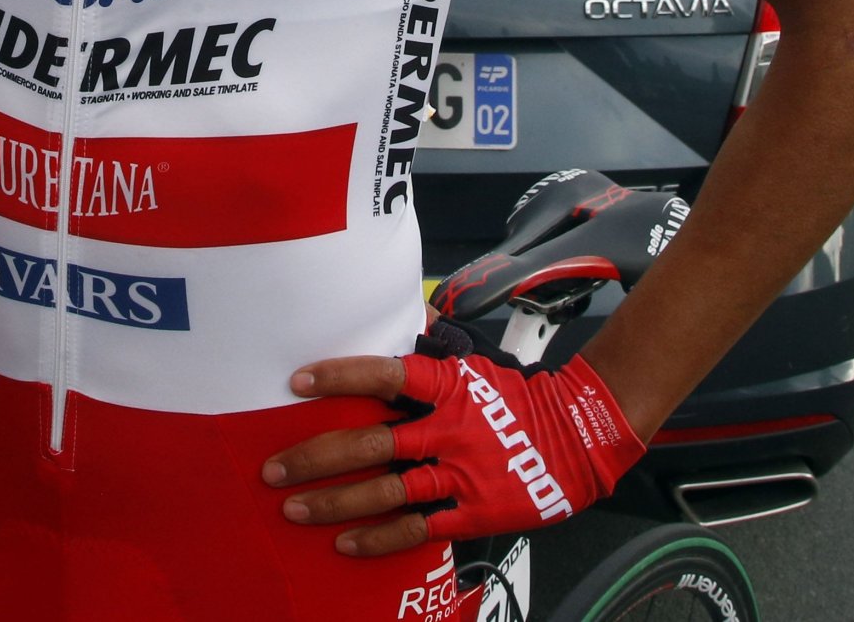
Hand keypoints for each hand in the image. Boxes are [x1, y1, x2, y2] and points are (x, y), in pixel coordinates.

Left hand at [261, 333, 645, 554]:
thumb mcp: (476, 363)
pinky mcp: (472, 512)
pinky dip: (378, 538)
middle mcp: (447, 429)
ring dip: (334, 503)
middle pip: (369, 443)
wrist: (580, 438)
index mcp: (446, 386)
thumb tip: (404, 309)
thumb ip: (433, 346)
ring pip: (385, 491)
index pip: (383, 374)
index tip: (297, 382)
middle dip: (315, 457)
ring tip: (294, 509)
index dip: (339, 376)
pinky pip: (416, 528)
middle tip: (274, 469)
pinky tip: (344, 544)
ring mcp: (460, 474)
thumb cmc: (520, 399)